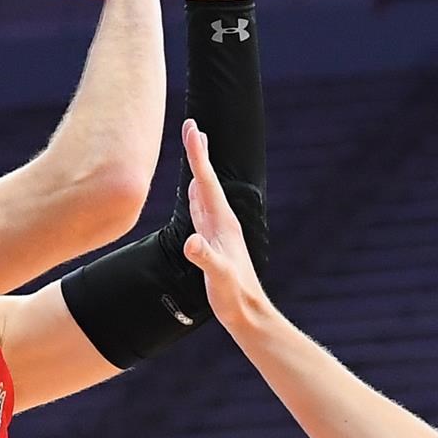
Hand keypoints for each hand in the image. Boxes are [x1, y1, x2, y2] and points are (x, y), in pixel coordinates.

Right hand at [180, 119, 269, 327]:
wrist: (247, 313)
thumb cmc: (233, 295)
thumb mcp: (218, 277)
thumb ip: (205, 258)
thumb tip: (190, 242)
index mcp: (222, 222)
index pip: (206, 180)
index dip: (197, 154)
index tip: (191, 126)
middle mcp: (221, 220)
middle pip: (206, 178)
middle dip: (198, 152)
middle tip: (191, 125)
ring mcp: (217, 230)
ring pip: (204, 191)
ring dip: (198, 168)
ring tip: (195, 148)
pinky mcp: (213, 241)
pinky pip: (200, 209)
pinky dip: (195, 193)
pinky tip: (193, 190)